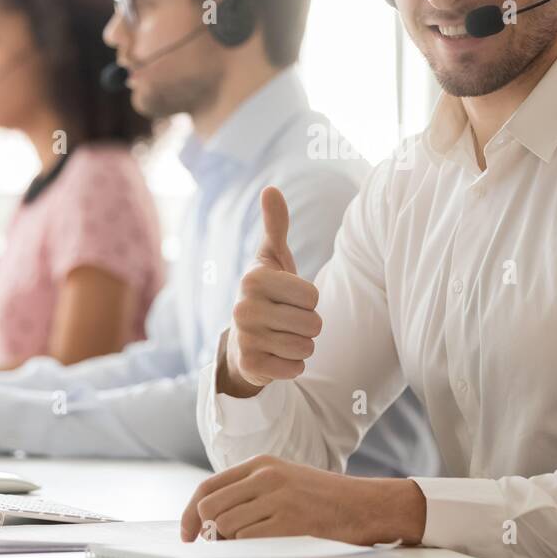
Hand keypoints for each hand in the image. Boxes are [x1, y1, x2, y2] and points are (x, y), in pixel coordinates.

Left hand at [179, 455, 426, 544]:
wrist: (362, 505)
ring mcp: (277, 497)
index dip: (189, 513)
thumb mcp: (283, 481)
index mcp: (261, 464)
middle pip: (210, 507)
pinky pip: (248, 540)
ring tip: (256, 540)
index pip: (208, 487)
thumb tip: (210, 519)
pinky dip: (249, 548)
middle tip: (215, 543)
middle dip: (207, 530)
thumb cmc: (322, 498)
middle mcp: (265, 476)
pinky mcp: (288, 520)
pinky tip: (267, 543)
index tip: (187, 532)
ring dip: (232, 541)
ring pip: (226, 526)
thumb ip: (248, 492)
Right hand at [218, 186, 321, 396]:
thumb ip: (276, 225)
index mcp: (254, 279)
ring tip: (281, 337)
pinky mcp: (250, 366)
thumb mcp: (273, 259)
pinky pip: (296, 368)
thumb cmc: (268, 293)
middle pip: (313, 323)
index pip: (312, 295)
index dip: (309, 300)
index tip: (290, 299)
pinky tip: (276, 356)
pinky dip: (293, 365)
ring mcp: (245, 338)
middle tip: (288, 321)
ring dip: (302, 345)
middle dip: (309, 325)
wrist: (243, 341)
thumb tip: (271, 189)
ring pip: (306, 346)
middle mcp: (243, 308)